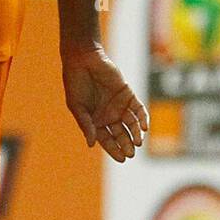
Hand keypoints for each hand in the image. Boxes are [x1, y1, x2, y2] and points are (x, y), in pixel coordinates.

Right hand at [61, 46, 149, 162]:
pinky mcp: (128, 94)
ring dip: (135, 134)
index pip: (106, 140)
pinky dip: (142, 118)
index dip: (114, 150)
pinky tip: (143, 128)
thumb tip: (91, 144)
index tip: (122, 159)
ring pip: (131, 124)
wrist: (83, 60)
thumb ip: (86, 124)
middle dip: (126, 145)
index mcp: (95, 120)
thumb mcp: (77, 106)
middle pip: (120, 134)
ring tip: (137, 143)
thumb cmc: (75, 83)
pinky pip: (138, 109)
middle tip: (131, 154)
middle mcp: (108, 115)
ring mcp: (119, 105)